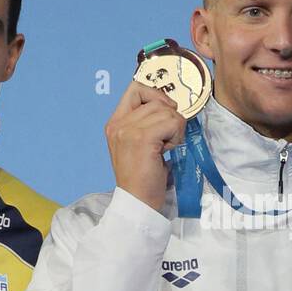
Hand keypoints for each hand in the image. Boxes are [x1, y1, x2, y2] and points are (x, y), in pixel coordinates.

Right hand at [105, 81, 184, 212]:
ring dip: (175, 129)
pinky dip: (176, 136)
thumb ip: (145, 123)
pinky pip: (172, 122)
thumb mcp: (137, 145)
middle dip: (169, 118)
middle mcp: (118, 124)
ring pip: (167, 111)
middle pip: (156, 100)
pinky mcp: (142, 138)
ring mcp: (129, 130)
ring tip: (166, 148)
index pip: (135, 89)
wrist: (137, 201)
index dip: (156, 95)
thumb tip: (169, 106)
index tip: (166, 112)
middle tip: (166, 140)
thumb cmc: (142, 177)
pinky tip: (168, 151)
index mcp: (115, 123)